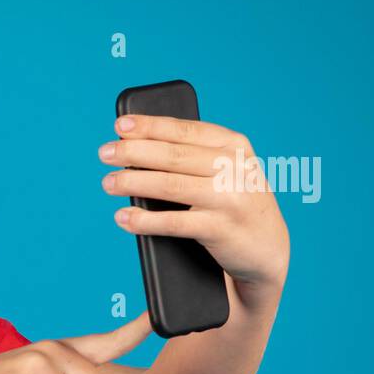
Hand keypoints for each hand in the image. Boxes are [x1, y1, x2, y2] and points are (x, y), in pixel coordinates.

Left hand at [99, 114, 290, 302]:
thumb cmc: (234, 203)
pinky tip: (124, 217)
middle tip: (104, 154)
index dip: (149, 126)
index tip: (120, 125)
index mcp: (233, 146)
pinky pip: (175, 223)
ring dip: (133, 182)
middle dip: (133, 152)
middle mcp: (234, 168)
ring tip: (108, 183)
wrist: (268, 248)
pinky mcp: (221, 229)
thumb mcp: (225, 171)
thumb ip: (192, 157)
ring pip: (171, 186)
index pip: (184, 130)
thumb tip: (133, 148)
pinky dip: (144, 220)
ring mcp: (230, 199)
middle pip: (173, 155)